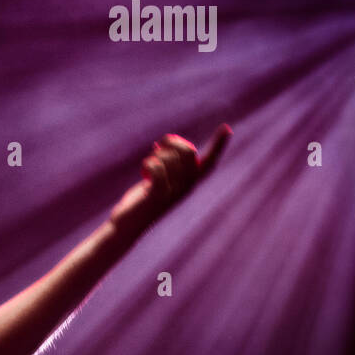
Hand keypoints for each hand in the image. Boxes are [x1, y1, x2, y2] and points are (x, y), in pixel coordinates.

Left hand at [109, 123, 231, 236]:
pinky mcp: (156, 197)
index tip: (227, 128)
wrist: (128, 226)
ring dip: (156, 155)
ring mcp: (172, 194)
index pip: (209, 163)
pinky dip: (149, 163)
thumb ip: (169, 165)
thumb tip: (167, 142)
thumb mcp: (159, 181)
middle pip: (188, 152)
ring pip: (171, 159)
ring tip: (148, 165)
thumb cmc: (142, 201)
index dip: (218, 146)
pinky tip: (143, 170)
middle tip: (157, 147)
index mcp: (189, 184)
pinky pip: (158, 171)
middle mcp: (185, 189)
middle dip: (172, 142)